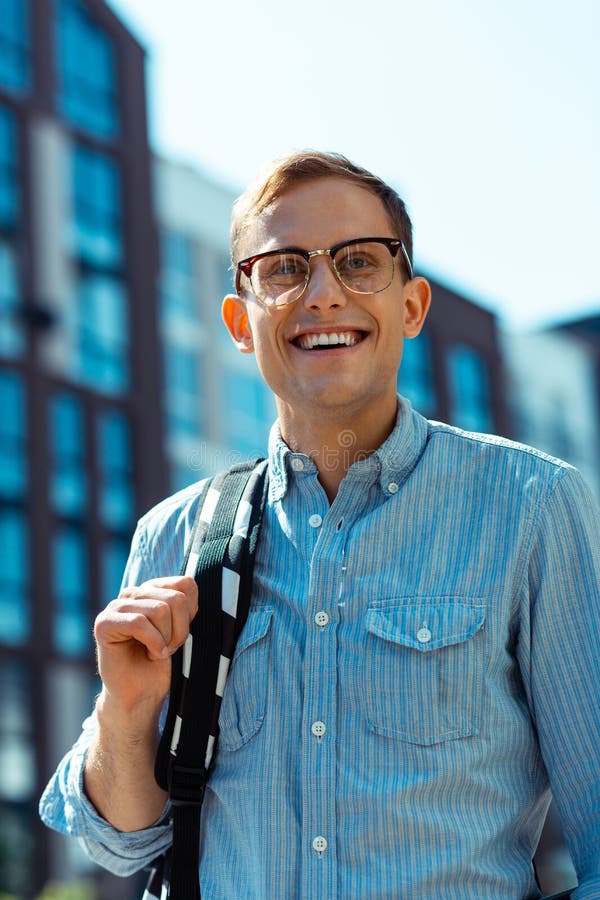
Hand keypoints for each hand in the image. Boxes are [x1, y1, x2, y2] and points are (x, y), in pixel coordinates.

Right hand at [94, 575, 197, 714]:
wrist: (140, 695)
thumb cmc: (160, 662)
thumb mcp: (180, 628)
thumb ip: (183, 604)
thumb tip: (190, 582)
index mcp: (151, 590)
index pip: (185, 584)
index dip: (190, 613)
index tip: (178, 633)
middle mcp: (133, 593)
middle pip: (176, 598)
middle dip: (179, 630)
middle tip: (167, 647)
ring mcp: (116, 606)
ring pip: (160, 610)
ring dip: (166, 639)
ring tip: (156, 652)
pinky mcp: (104, 623)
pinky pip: (139, 623)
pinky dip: (153, 643)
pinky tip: (150, 655)